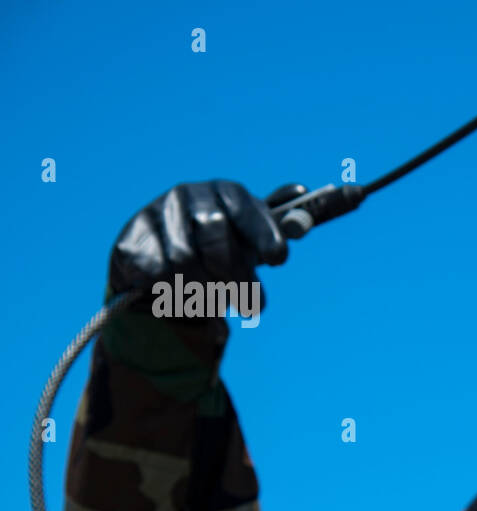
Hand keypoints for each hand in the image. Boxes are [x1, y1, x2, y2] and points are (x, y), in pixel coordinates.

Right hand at [108, 180, 295, 301]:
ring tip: (218, 303)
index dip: (263, 233)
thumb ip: (278, 223)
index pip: (244, 206)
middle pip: (216, 237)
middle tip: (254, 307)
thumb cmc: (219, 249)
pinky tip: (187, 300)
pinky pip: (158, 275)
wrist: (158, 265)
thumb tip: (300, 198)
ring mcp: (154, 216)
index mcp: (222, 191)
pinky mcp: (131, 243)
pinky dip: (178, 294)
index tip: (278, 260)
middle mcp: (186, 195)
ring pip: (187, 261)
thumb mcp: (251, 236)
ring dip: (207, 291)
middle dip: (239, 277)